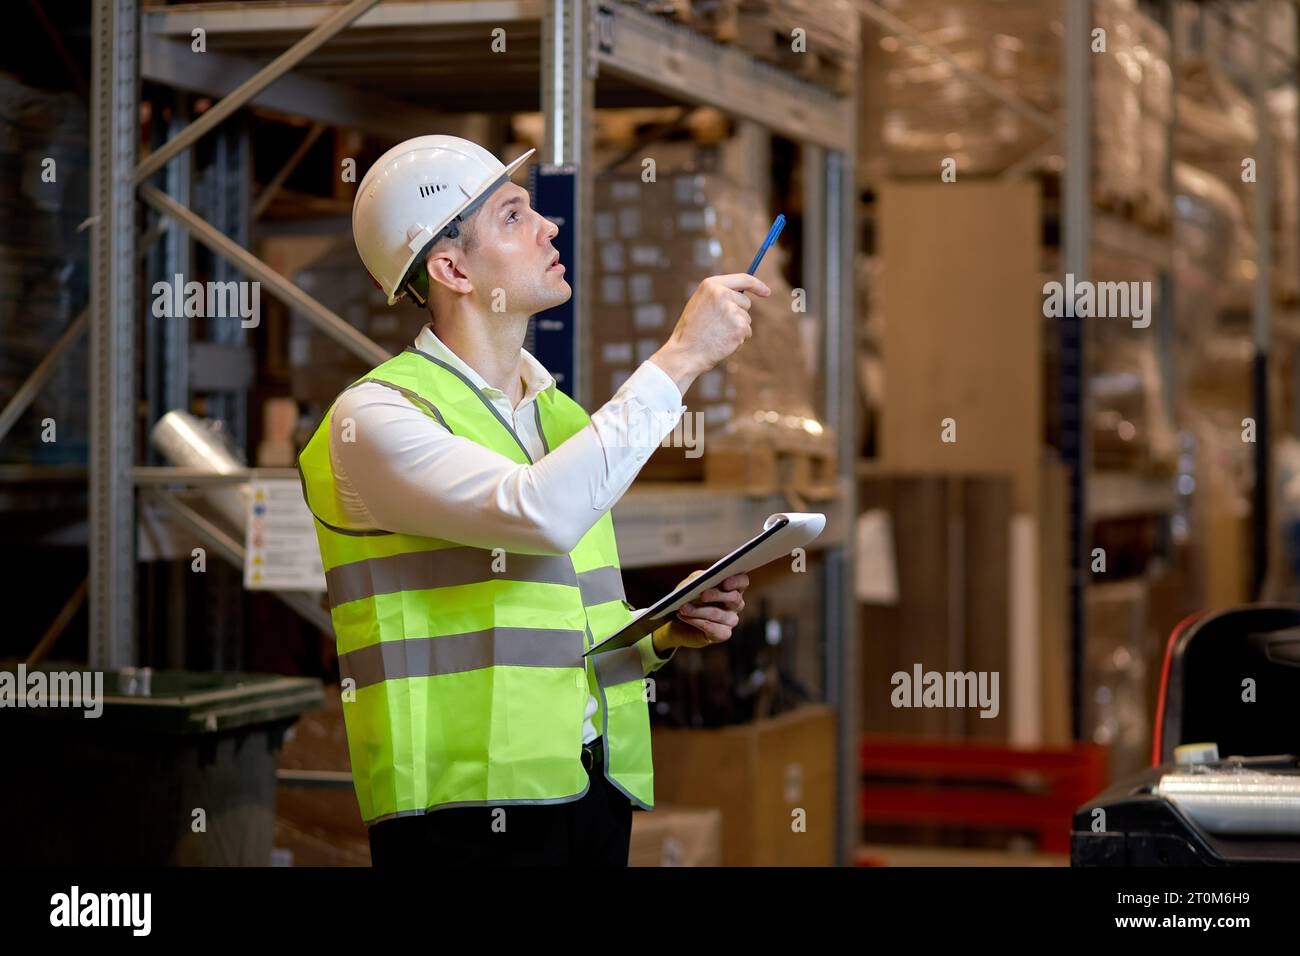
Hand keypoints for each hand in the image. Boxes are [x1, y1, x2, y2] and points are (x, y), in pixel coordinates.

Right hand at [650, 274, 770, 393]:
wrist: (685, 353)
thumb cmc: (691, 330)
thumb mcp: (700, 304)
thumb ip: (718, 294)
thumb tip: (741, 294)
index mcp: (711, 285)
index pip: (743, 279)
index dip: (757, 285)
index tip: (766, 292)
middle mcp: (723, 294)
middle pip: (746, 302)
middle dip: (738, 313)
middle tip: (718, 325)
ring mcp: (732, 310)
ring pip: (746, 318)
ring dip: (737, 328)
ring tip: (718, 334)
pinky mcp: (740, 327)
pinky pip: (747, 332)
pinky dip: (738, 339)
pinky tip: (722, 342)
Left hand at [657, 571, 749, 650]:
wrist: (679, 623)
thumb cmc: (689, 598)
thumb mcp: (690, 584)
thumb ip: (697, 578)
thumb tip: (700, 579)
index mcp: (732, 587)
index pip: (743, 582)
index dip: (737, 581)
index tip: (725, 582)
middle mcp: (736, 604)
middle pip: (734, 597)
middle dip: (716, 595)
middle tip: (702, 594)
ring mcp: (731, 620)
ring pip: (718, 614)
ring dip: (698, 610)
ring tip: (683, 608)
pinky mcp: (723, 634)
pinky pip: (714, 629)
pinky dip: (697, 622)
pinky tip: (686, 617)